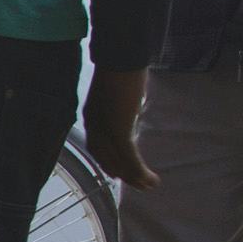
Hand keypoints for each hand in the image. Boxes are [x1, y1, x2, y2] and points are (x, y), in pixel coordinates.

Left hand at [84, 67, 154, 190]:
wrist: (121, 55)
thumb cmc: (121, 63)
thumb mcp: (118, 83)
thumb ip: (120, 95)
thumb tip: (129, 94)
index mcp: (92, 113)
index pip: (97, 145)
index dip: (108, 160)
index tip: (118, 172)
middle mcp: (94, 124)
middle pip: (105, 157)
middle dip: (122, 173)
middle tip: (137, 184)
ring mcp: (105, 127)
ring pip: (118, 161)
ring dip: (134, 177)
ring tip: (149, 186)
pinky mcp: (119, 128)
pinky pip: (128, 156)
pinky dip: (138, 171)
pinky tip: (149, 179)